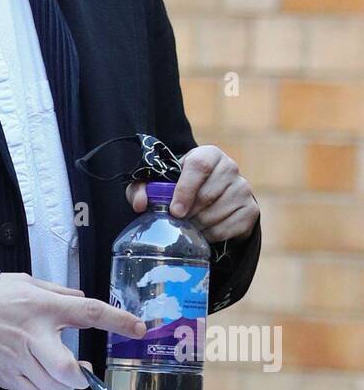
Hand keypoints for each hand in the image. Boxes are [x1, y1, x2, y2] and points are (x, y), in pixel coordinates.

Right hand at [0, 273, 145, 389]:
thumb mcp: (25, 282)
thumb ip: (57, 291)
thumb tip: (80, 298)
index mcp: (43, 307)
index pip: (88, 312)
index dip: (117, 321)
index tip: (137, 329)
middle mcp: (34, 336)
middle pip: (66, 369)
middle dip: (80, 377)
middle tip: (84, 373)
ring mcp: (19, 360)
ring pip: (53, 388)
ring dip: (65, 387)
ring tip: (64, 376)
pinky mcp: (7, 377)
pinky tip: (47, 385)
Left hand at [125, 144, 259, 243]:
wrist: (211, 201)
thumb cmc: (180, 189)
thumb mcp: (159, 184)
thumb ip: (142, 189)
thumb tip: (140, 204)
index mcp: (208, 154)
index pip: (199, 166)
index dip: (185, 189)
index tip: (174, 210)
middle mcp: (230, 167)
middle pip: (207, 195)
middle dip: (188, 214)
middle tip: (178, 222)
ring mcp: (243, 188)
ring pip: (216, 214)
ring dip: (198, 226)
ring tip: (189, 226)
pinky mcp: (251, 209)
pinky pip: (228, 228)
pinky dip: (211, 235)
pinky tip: (203, 232)